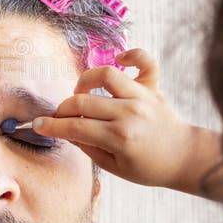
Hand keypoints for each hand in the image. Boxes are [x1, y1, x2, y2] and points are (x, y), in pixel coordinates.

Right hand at [33, 49, 199, 189]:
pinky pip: (144, 61)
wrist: (185, 158)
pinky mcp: (154, 87)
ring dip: (85, 81)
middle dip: (62, 109)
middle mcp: (130, 113)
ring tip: (82, 93)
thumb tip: (66, 131)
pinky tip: (120, 60)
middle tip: (59, 116)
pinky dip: (131, 55)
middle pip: (83, 102)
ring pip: (105, 75)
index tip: (37, 125)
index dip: (52, 126)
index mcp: (119, 138)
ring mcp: (142, 97)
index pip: (75, 127)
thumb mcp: (114, 167)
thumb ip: (88, 147)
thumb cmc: (149, 167)